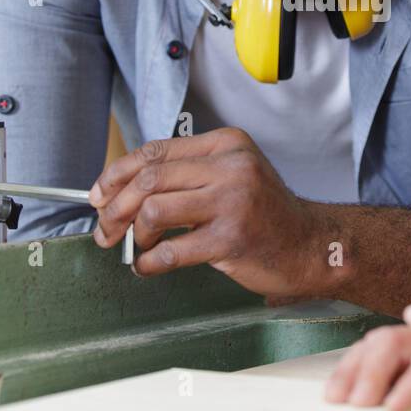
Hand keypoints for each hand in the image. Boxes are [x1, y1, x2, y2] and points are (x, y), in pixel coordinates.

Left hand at [88, 127, 322, 297]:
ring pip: (154, 211)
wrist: (310, 246)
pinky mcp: (231, 239)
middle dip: (116, 207)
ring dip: (133, 235)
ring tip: (136, 248)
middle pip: (149, 179)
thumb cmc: (264, 215)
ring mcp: (232, 201)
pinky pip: (170, 251)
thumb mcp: (231, 176)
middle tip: (106, 229)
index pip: (156, 151)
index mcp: (226, 144)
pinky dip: (149, 263)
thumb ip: (187, 174)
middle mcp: (230, 166)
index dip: (117, 173)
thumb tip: (122, 189)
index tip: (99, 195)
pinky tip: (149, 267)